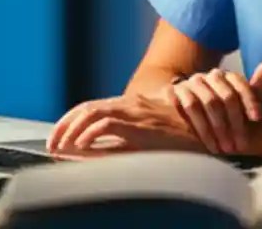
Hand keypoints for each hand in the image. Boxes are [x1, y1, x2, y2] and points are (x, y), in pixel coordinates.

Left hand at [45, 93, 205, 155]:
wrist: (211, 134)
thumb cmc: (181, 141)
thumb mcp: (145, 141)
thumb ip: (119, 145)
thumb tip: (87, 156)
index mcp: (130, 107)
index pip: (90, 107)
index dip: (69, 121)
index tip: (56, 139)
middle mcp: (130, 105)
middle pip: (87, 107)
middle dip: (64, 125)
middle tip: (51, 144)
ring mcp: (137, 113)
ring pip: (93, 112)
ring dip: (72, 130)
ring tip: (61, 147)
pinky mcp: (143, 125)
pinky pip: (108, 124)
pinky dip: (90, 134)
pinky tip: (81, 147)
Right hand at [166, 61, 261, 154]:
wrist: (182, 108)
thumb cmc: (219, 109)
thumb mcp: (240, 102)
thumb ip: (256, 88)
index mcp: (226, 76)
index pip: (241, 84)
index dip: (250, 101)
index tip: (257, 119)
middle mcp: (209, 76)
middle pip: (226, 96)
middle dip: (235, 123)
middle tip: (240, 146)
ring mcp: (191, 83)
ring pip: (209, 103)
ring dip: (219, 129)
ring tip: (225, 149)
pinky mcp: (174, 92)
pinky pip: (189, 108)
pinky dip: (201, 128)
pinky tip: (209, 144)